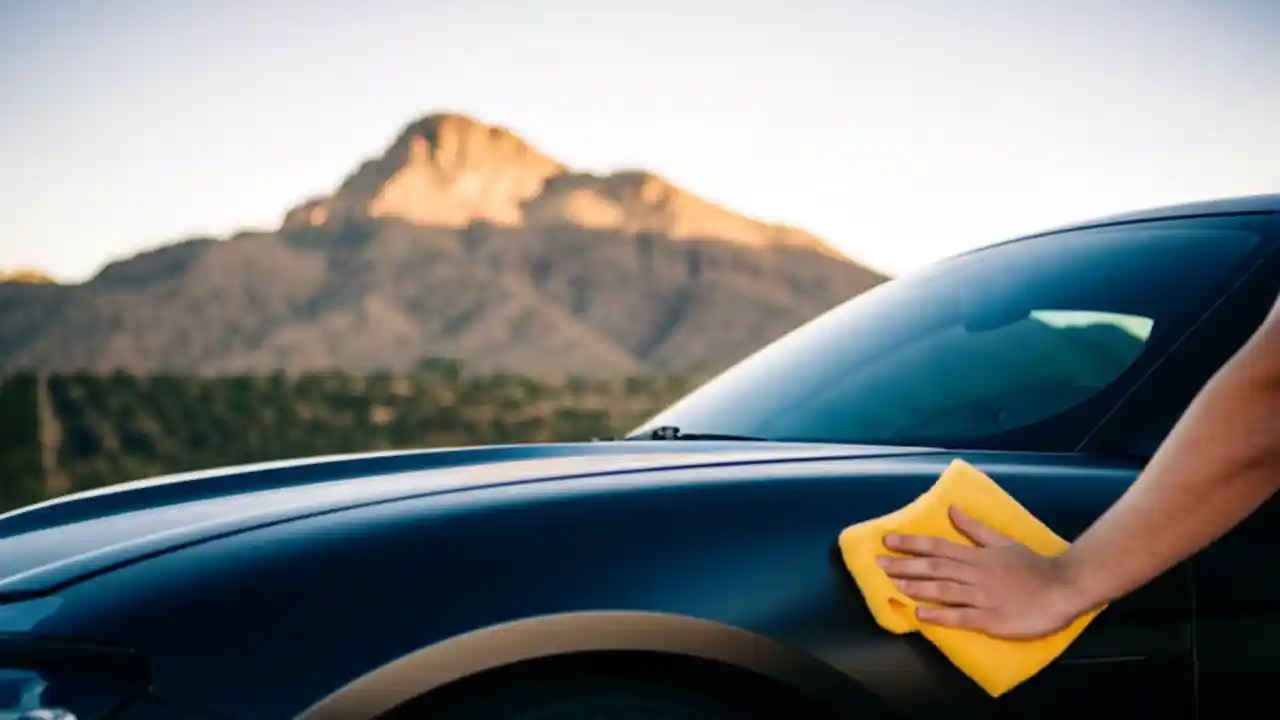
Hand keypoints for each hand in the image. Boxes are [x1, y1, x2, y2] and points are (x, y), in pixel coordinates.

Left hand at [876, 505, 1090, 638]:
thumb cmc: (1032, 565)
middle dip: (904, 565)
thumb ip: (975, 529)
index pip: (937, 546)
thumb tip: (952, 510)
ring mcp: (981, 597)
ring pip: (942, 590)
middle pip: (933, 567)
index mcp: (976, 555)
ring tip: (892, 585)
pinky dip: (939, 615)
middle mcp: (974, 573)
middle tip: (878, 563)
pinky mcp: (990, 619)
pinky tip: (920, 614)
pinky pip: (960, 617)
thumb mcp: (1002, 541)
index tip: (887, 541)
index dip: (911, 543)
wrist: (1062, 588)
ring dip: (916, 587)